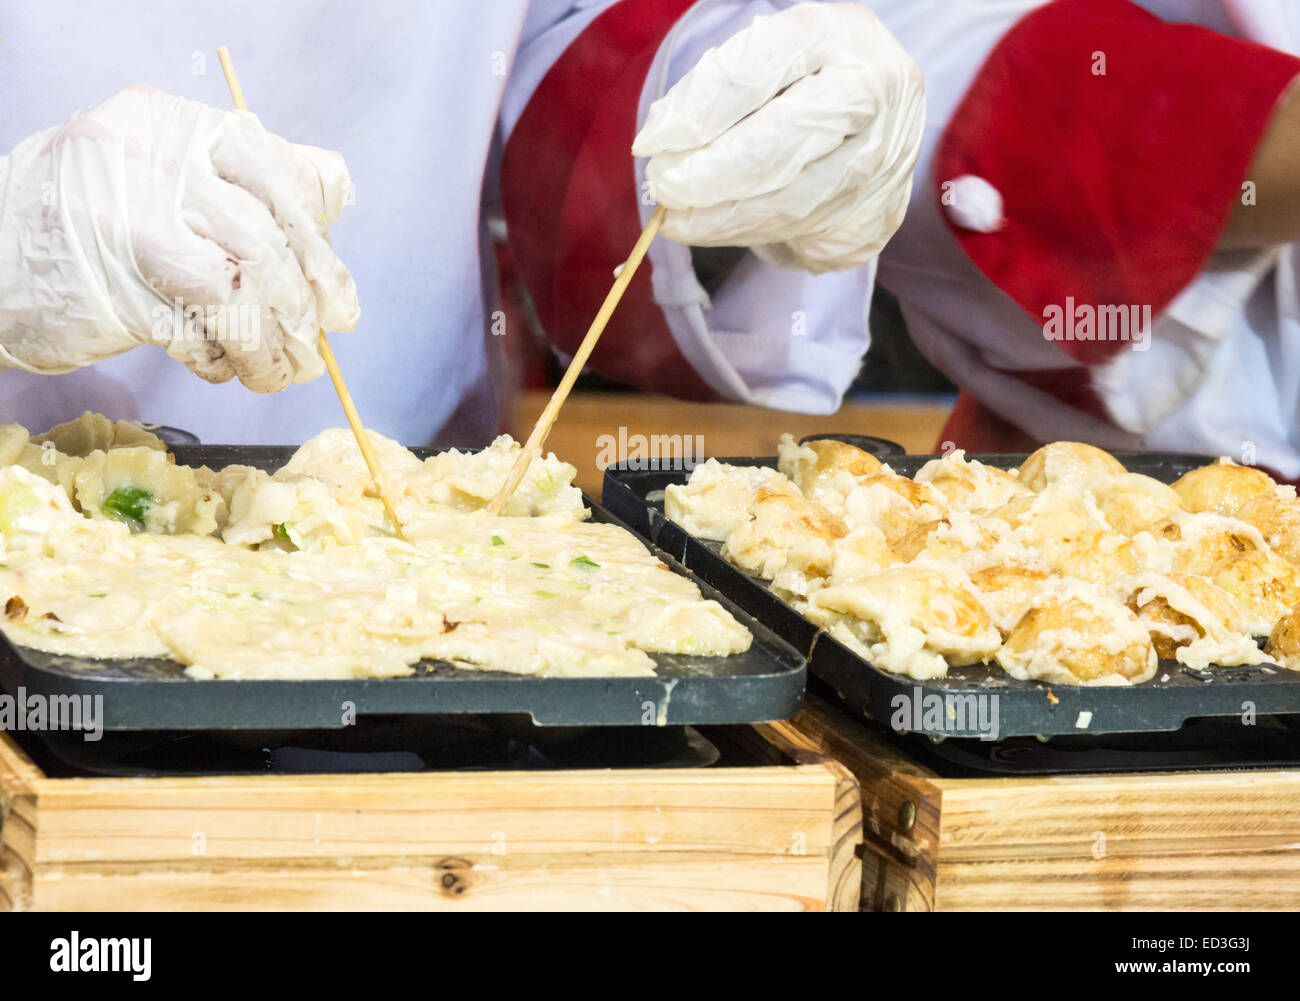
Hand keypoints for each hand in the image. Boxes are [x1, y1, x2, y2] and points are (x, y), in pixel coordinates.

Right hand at [0, 85, 358, 391]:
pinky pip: (199, 334)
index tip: (334, 284)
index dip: (316, 233)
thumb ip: (236, 182)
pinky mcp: (116, 296)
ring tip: (284, 371)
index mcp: (169, 125)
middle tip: (322, 339)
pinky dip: (226, 360)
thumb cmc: (83, 222)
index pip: (275, 168)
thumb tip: (333, 196)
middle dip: (304, 300)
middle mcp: (150, 164)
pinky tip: (229, 369)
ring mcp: (129, 228)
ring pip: (238, 291)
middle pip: (265, 236)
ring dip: (272, 345)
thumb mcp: (154, 175)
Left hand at [632, 2, 924, 273]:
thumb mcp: (766, 61)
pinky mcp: (881, 212)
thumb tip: (662, 140)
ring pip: (791, 203)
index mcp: (838, 33)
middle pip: (780, 145)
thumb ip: (717, 89)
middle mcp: (874, 91)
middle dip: (709, 176)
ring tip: (679, 219)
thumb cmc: (805, 81)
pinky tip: (722, 228)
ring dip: (722, 219)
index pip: (755, 72)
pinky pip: (805, 235)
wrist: (879, 116)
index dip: (697, 112)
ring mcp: (887, 156)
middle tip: (665, 190)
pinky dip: (754, 236)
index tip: (652, 144)